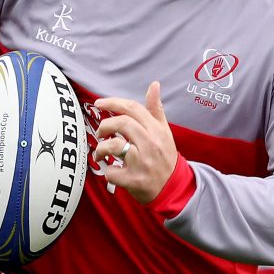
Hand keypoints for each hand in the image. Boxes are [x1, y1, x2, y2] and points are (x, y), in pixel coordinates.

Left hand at [92, 81, 178, 203]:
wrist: (174, 188)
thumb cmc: (165, 158)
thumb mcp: (164, 132)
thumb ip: (156, 109)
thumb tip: (154, 85)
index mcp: (156, 130)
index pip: (132, 109)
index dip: (113, 103)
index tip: (99, 103)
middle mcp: (150, 144)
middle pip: (122, 123)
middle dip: (105, 125)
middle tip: (100, 132)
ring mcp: (142, 162)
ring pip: (114, 146)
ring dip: (101, 149)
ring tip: (101, 153)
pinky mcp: (135, 180)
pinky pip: (112, 172)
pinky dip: (108, 172)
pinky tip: (112, 171)